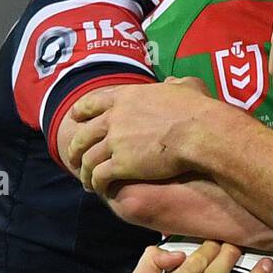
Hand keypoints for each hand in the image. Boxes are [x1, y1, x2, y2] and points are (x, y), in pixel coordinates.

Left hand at [66, 77, 215, 194]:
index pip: (91, 103)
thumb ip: (174, 83)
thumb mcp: (185, 86)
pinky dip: (96, 183)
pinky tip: (99, 189)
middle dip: (75, 147)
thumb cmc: (196, 109)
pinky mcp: (121, 164)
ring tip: (86, 181)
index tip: (75, 119)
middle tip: (74, 157)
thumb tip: (172, 82)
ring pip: (88, 159)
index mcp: (125, 97)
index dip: (80, 112)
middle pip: (83, 134)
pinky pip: (99, 176)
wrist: (199, 132)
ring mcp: (115, 142)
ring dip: (84, 171)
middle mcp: (114, 118)